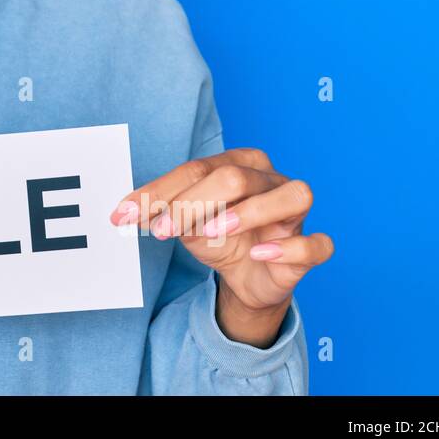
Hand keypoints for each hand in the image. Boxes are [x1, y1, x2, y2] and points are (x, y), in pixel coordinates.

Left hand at [108, 147, 332, 339]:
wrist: (246, 276)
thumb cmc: (218, 236)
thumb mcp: (184, 222)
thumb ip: (162, 211)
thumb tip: (127, 211)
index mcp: (240, 162)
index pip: (195, 169)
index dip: (158, 193)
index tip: (124, 216)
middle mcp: (271, 179)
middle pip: (233, 177)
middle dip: (190, 203)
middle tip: (159, 230)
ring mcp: (295, 211)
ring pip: (290, 196)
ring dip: (247, 213)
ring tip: (210, 233)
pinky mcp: (309, 245)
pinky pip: (315, 243)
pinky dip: (290, 248)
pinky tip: (260, 254)